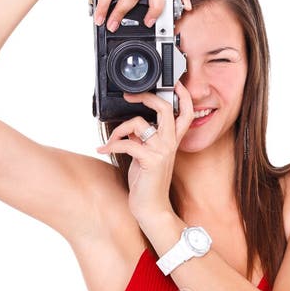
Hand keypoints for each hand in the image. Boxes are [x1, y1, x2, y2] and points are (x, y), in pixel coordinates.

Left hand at [96, 81, 193, 225]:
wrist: (151, 208)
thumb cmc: (147, 183)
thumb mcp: (146, 155)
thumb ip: (143, 138)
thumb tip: (131, 125)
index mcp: (172, 141)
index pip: (185, 113)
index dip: (183, 95)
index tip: (174, 83)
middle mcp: (170, 144)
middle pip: (165, 108)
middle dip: (146, 97)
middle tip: (130, 96)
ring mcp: (162, 151)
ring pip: (139, 123)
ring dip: (119, 129)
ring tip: (111, 142)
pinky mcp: (150, 161)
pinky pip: (127, 143)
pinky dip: (111, 145)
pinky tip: (103, 150)